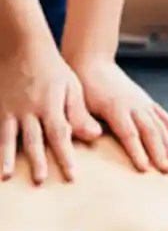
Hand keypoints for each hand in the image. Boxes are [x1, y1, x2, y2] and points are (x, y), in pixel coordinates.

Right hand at [0, 42, 100, 183]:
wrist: (24, 49)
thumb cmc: (54, 70)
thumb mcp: (72, 87)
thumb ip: (80, 114)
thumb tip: (95, 136)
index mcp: (52, 105)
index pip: (60, 134)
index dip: (66, 155)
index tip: (71, 175)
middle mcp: (30, 110)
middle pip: (35, 139)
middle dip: (38, 161)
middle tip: (40, 181)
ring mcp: (12, 110)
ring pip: (11, 137)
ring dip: (9, 158)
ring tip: (8, 175)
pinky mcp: (1, 109)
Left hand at [69, 56, 167, 172]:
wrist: (94, 63)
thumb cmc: (83, 86)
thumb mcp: (79, 103)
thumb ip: (84, 120)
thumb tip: (93, 136)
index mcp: (117, 107)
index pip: (129, 133)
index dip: (137, 151)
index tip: (144, 168)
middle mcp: (135, 106)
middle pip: (150, 131)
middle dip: (159, 152)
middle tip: (166, 170)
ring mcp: (145, 104)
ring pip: (162, 126)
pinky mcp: (149, 104)